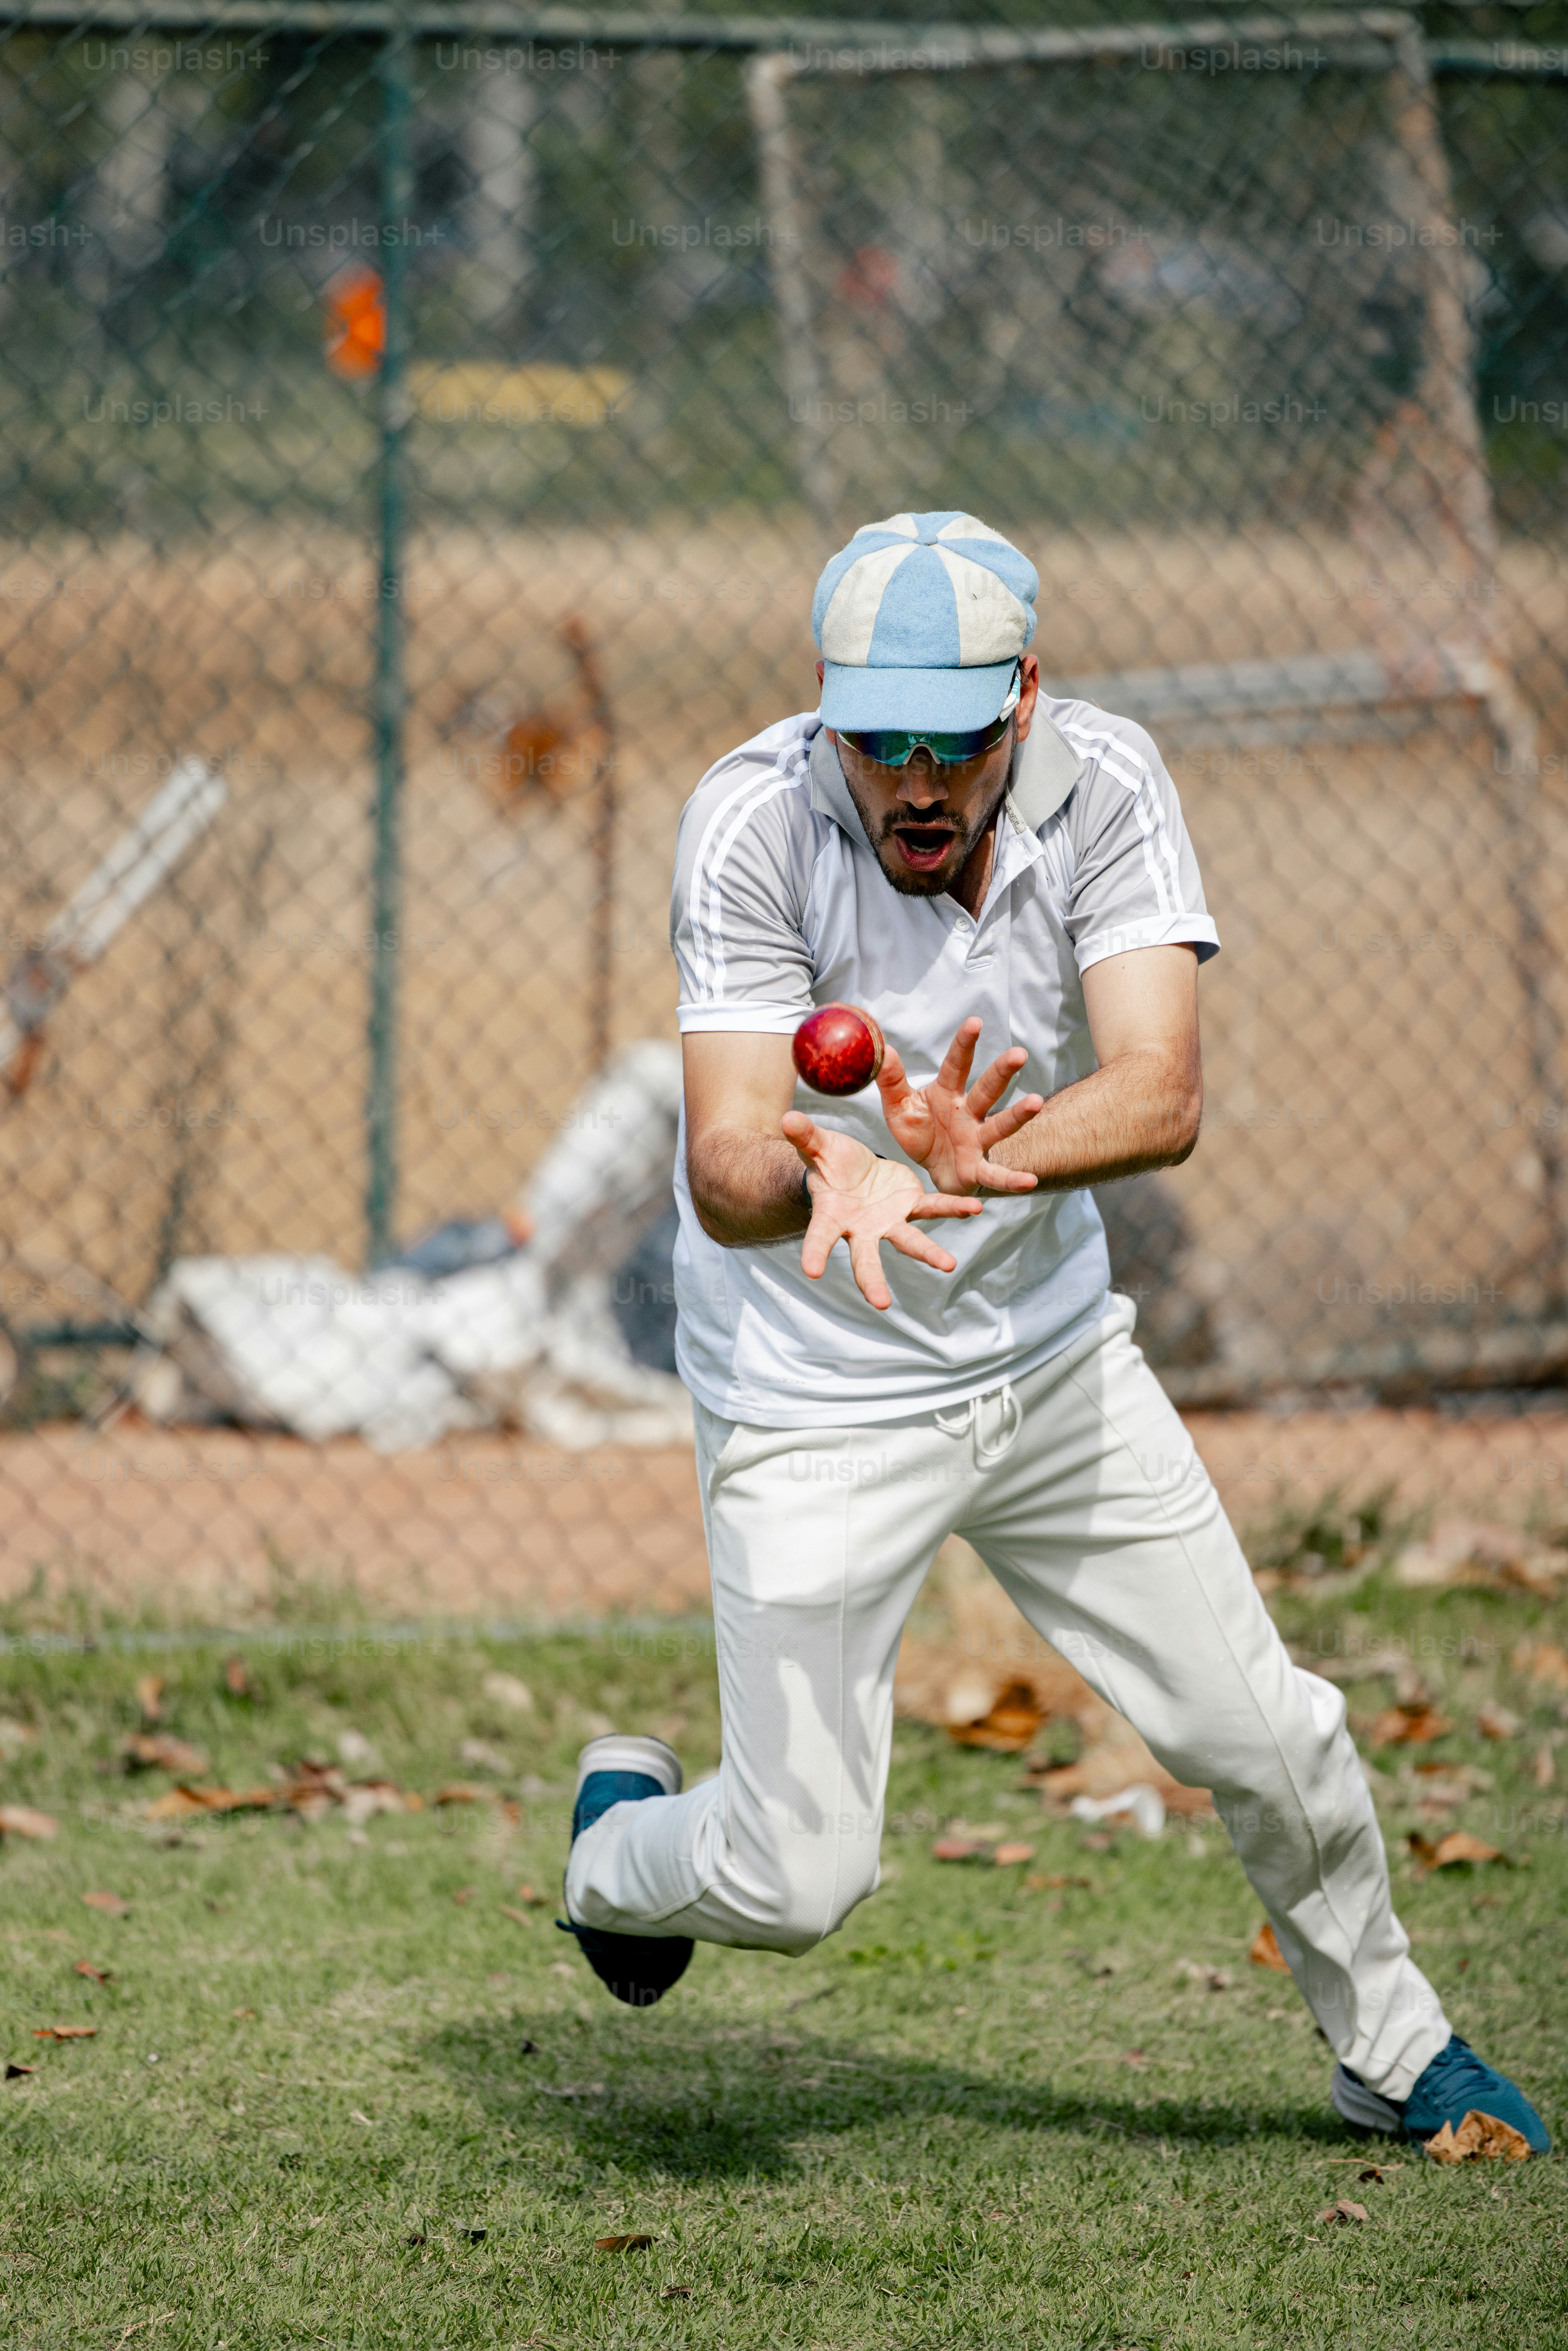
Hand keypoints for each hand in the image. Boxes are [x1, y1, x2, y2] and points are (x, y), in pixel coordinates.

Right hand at [780, 1112, 982, 1311]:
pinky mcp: (911, 1207)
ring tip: (948, 1265)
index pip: (820, 1236)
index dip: (815, 1253)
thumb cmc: (830, 1164)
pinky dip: (954, 1208)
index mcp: (832, 1216)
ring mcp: (889, 1222)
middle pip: (865, 1258)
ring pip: (908, 1242)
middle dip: (872, 1280)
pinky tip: (975, 1209)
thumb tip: (787, 1117)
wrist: (853, 1169)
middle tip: (882, 1303)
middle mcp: (862, 1228)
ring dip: (928, 1253)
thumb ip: (805, 1137)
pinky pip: (934, 1208)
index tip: (812, 1272)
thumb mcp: (817, 1147)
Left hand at [875, 1017, 1042, 1197]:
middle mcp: (968, 1113)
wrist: (932, 1169)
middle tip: (1019, 1053)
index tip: (974, 1021)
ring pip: (999, 1126)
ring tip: (1036, 1102)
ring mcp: (977, 1140)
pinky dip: (1012, 1180)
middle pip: (987, 1089)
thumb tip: (883, 1050)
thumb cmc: (921, 1132)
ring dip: (1018, 1115)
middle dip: (1002, 1072)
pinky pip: (996, 1175)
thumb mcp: (899, 1107)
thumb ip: (891, 1081)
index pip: (957, 1065)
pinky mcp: (977, 1169)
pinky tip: (1028, 1181)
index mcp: (947, 1093)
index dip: (964, 1044)